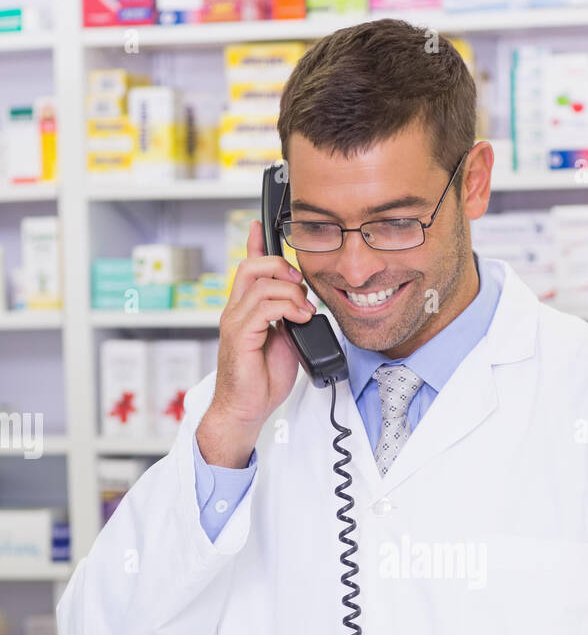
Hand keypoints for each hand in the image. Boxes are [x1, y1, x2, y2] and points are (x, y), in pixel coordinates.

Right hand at [199, 220, 316, 466]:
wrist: (246, 409)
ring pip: (260, 283)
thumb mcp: (283, 341)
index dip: (253, 243)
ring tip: (305, 311)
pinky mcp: (240, 335)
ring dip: (290, 292)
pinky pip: (263, 306)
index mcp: (245, 310)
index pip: (246, 267)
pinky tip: (299, 319)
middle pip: (251, 266)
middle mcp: (235, 311)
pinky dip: (287, 307)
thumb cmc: (261, 381)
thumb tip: (305, 304)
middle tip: (301, 285)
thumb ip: (288, 319)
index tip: (261, 225)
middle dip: (281, 266)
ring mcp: (235, 322)